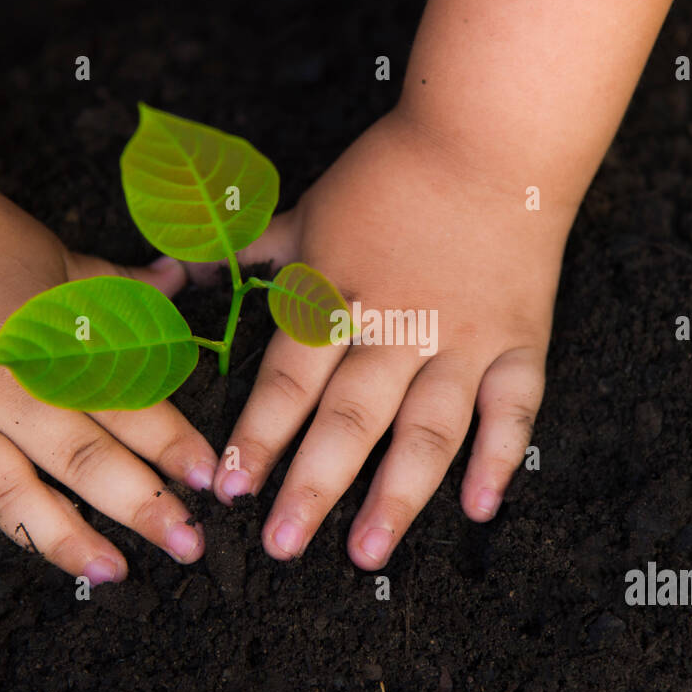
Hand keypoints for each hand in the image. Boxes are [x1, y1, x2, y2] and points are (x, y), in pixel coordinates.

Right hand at [0, 171, 215, 588]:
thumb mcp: (52, 249)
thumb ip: (115, 285)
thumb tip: (180, 284)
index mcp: (46, 339)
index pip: (124, 401)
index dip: (172, 442)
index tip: (209, 478)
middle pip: (78, 456)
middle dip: (140, 505)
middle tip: (187, 545)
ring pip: (5, 491)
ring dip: (59, 538)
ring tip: (110, 572)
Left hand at [209, 110, 568, 568]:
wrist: (489, 138)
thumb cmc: (391, 173)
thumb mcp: (308, 208)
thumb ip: (247, 252)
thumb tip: (174, 269)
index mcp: (338, 296)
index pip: (289, 379)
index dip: (258, 435)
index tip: (230, 487)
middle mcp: (397, 328)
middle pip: (349, 418)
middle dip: (312, 486)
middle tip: (281, 546)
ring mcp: (461, 341)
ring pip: (427, 430)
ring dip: (397, 496)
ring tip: (366, 554)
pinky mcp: (517, 343)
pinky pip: (514, 409)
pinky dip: (500, 458)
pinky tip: (481, 509)